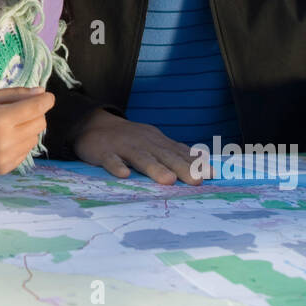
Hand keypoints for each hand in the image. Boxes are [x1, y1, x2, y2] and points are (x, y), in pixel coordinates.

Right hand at [0, 87, 52, 174]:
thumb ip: (16, 95)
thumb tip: (42, 94)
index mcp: (1, 119)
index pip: (36, 108)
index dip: (46, 100)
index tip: (47, 97)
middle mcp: (6, 141)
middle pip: (40, 124)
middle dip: (35, 114)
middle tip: (20, 110)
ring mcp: (6, 157)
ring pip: (34, 139)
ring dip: (28, 129)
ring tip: (9, 126)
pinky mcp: (5, 168)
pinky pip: (25, 152)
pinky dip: (20, 143)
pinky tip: (4, 139)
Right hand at [73, 108, 213, 184]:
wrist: (93, 124)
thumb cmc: (130, 140)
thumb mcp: (154, 142)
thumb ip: (175, 153)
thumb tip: (204, 163)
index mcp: (157, 142)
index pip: (179, 153)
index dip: (195, 163)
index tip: (213, 175)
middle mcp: (144, 143)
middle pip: (164, 155)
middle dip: (181, 168)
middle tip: (197, 180)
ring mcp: (123, 147)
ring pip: (141, 158)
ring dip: (154, 168)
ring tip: (168, 181)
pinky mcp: (104, 152)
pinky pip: (111, 159)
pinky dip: (117, 166)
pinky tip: (124, 175)